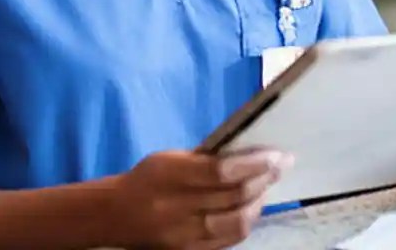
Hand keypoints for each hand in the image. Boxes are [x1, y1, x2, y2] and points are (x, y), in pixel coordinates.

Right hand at [113, 148, 293, 249]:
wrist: (114, 215)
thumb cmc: (146, 178)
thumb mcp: (169, 158)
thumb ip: (205, 158)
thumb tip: (248, 154)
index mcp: (170, 175)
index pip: (223, 171)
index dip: (256, 163)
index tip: (278, 155)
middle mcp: (177, 208)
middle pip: (234, 196)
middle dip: (265, 179)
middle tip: (281, 167)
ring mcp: (184, 236)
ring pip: (237, 223)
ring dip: (258, 203)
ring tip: (266, 188)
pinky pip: (228, 240)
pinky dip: (245, 222)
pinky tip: (251, 208)